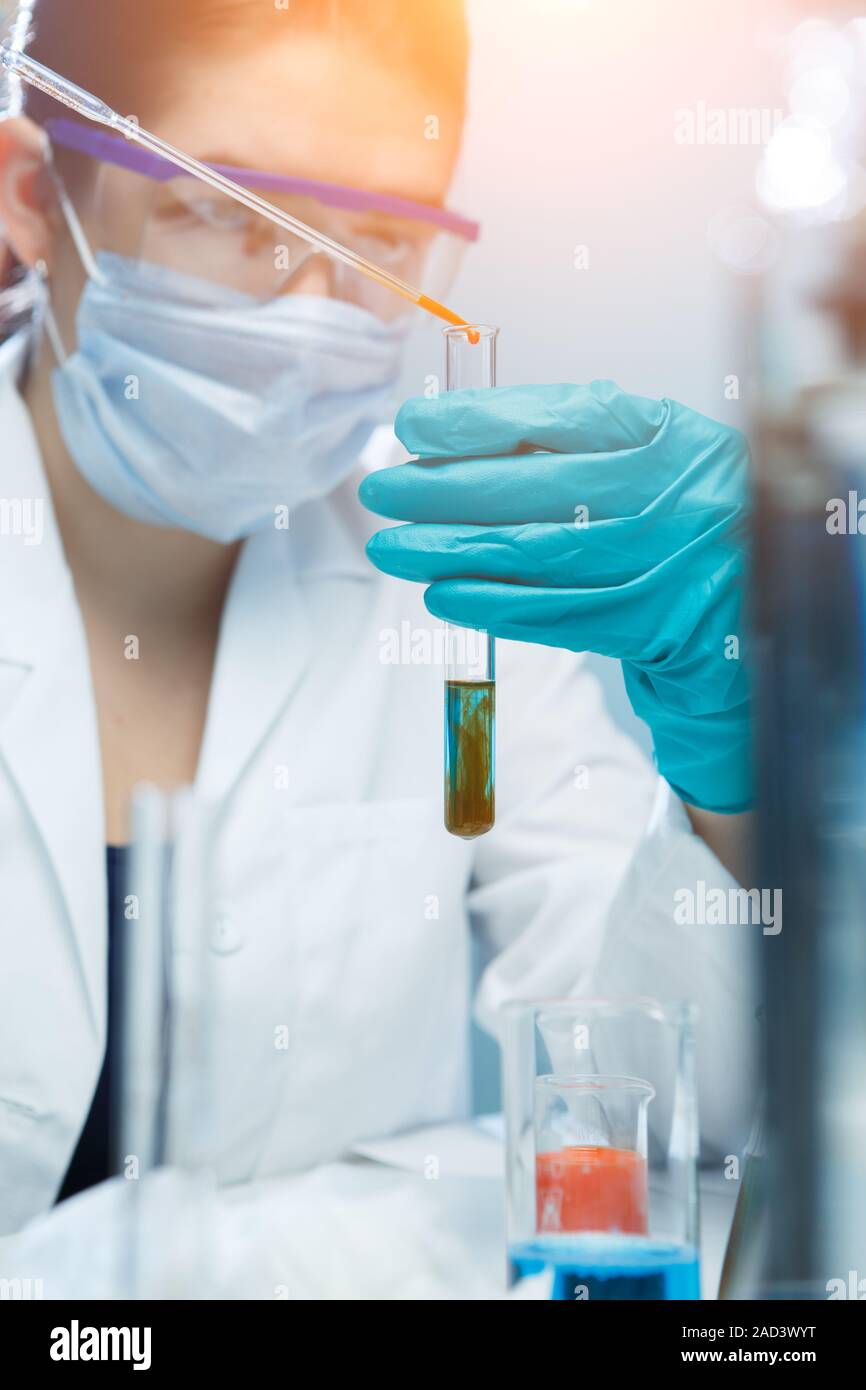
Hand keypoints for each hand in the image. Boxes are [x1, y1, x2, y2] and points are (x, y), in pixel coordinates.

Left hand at [360, 380, 752, 814]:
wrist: (756, 601)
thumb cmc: (680, 514)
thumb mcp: (649, 454)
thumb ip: (570, 439)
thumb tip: (451, 439)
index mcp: (672, 436)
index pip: (563, 417)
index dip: (480, 421)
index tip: (414, 426)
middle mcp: (674, 495)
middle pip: (536, 488)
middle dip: (442, 490)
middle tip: (381, 492)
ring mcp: (664, 564)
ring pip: (534, 554)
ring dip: (450, 551)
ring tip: (392, 547)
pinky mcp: (651, 625)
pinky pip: (552, 614)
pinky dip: (489, 603)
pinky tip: (442, 593)